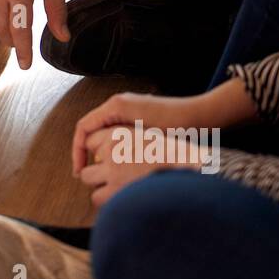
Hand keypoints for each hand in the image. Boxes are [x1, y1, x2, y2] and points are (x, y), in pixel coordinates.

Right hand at [71, 92, 209, 175]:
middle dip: (85, 153)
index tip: (79, 170)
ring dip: (98, 151)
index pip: (83, 128)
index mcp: (116, 106)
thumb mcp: (144, 136)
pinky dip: (112, 149)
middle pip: (90, 130)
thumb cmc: (177, 126)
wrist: (201, 117)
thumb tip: (99, 158)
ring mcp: (129, 109)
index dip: (77, 151)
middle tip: (86, 174)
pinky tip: (119, 163)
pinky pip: (115, 132)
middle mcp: (119, 104)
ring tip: (101, 171)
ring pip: (102, 133)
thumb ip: (116, 142)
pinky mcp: (138, 117)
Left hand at [76, 121, 204, 207]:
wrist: (191, 173)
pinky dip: (107, 202)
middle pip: (87, 156)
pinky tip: (122, 201)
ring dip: (99, 185)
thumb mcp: (150, 138)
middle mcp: (112, 148)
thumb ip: (128, 142)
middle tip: (111, 178)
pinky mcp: (115, 192)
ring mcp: (112, 170)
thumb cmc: (176, 158)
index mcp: (120, 133)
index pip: (91, 139)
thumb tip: (107, 154)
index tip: (105, 160)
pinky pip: (97, 198)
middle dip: (96, 170)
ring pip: (87, 178)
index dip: (97, 152)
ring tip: (117, 191)